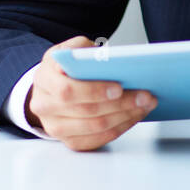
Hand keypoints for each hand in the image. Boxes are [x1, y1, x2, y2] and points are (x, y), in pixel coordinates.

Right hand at [24, 36, 157, 150]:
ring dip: (124, 117)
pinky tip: (133, 117)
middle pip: (86, 111)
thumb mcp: (70, 48)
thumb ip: (85, 50)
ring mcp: (55, 127)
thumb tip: (108, 59)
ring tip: (145, 105)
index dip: (94, 91)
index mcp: (45, 79)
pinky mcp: (68, 140)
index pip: (67, 90)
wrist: (51, 86)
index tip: (119, 88)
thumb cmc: (64, 66)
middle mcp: (45, 106)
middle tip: (145, 96)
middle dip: (121, 104)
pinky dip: (119, 128)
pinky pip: (96, 140)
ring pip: (94, 127)